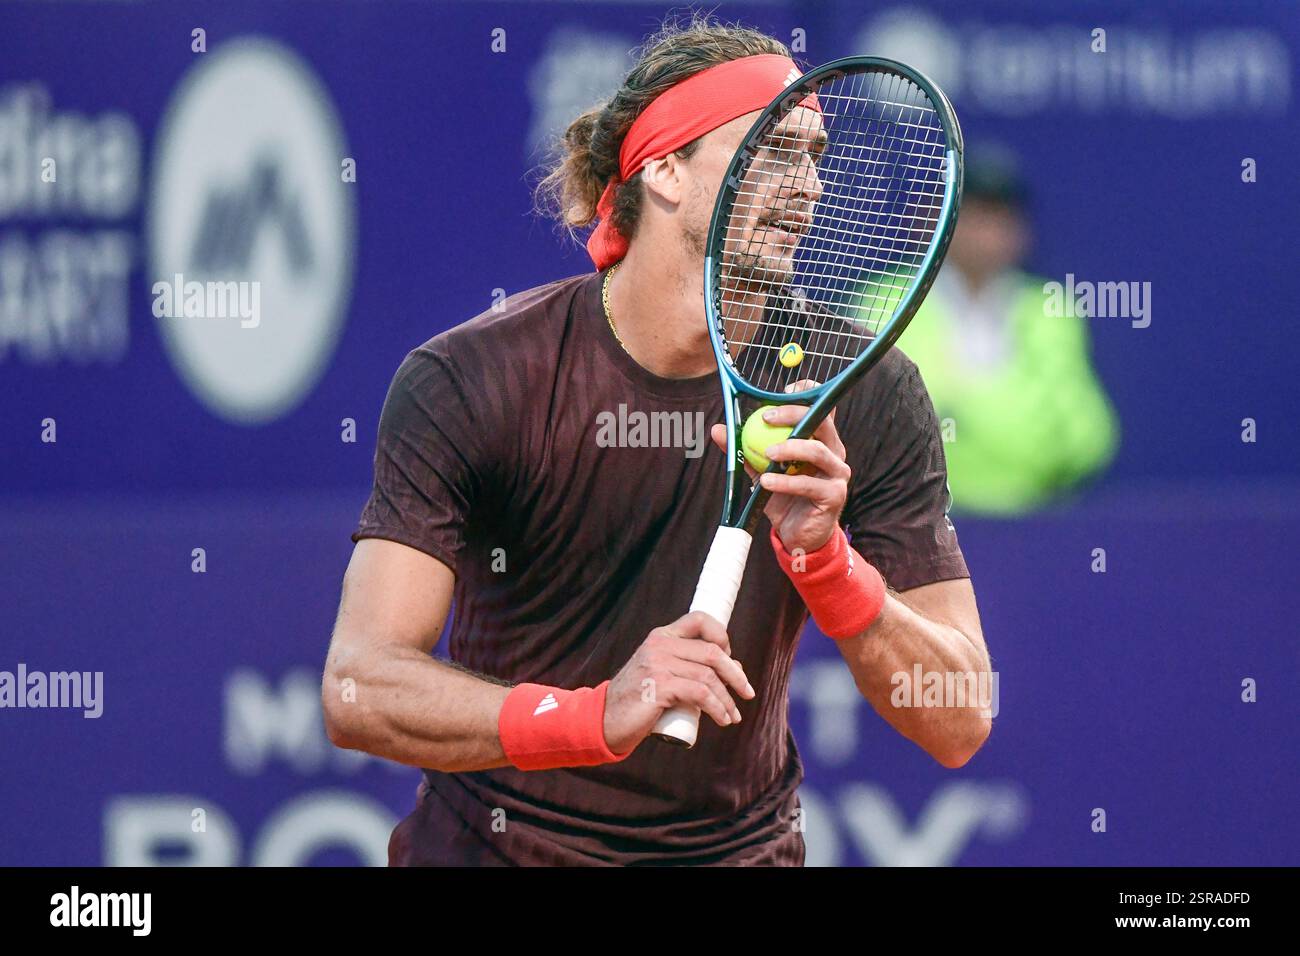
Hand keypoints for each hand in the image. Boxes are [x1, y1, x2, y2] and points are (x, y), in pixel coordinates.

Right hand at [603, 611, 755, 753]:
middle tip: (747, 693)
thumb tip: (734, 667)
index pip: (700, 619)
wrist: (606, 719)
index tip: (731, 660)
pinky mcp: (659, 686)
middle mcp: (659, 645)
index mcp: (661, 637)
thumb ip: (688, 667)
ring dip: (728, 699)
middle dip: (735, 674)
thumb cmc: (639, 700)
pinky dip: (717, 708)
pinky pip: (700, 694)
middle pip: (712, 651)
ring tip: (733, 716)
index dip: (722, 636)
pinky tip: (722, 719)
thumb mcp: (663, 674)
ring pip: (708, 676)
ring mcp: (658, 664)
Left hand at [709, 384, 849, 554]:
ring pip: (818, 451)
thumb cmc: (782, 496)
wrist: (796, 534)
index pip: (821, 407)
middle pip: (821, 421)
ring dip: (790, 449)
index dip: (807, 394)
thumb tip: (718, 429)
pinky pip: (809, 484)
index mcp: (819, 439)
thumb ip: (743, 449)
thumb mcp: (759, 469)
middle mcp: (834, 451)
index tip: (781, 394)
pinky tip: (767, 482)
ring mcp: (838, 472)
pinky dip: (786, 482)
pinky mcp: (835, 494)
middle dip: (794, 414)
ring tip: (766, 453)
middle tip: (766, 418)